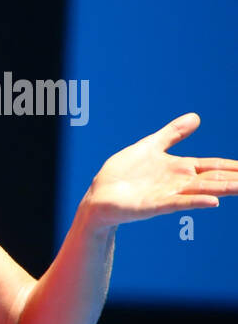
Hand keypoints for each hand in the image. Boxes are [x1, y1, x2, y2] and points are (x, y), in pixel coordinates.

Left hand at [82, 113, 237, 229]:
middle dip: (236, 179)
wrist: (98, 195)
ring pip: (202, 191)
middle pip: (214, 179)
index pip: (213, 166)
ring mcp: (167, 195)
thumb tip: (196, 117)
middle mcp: (178, 183)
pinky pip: (177, 203)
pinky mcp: (153, 206)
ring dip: (224, 189)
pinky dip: (195, 202)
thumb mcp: (149, 146)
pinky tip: (213, 202)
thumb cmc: (122, 173)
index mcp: (179, 168)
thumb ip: (173, 134)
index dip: (233, 166)